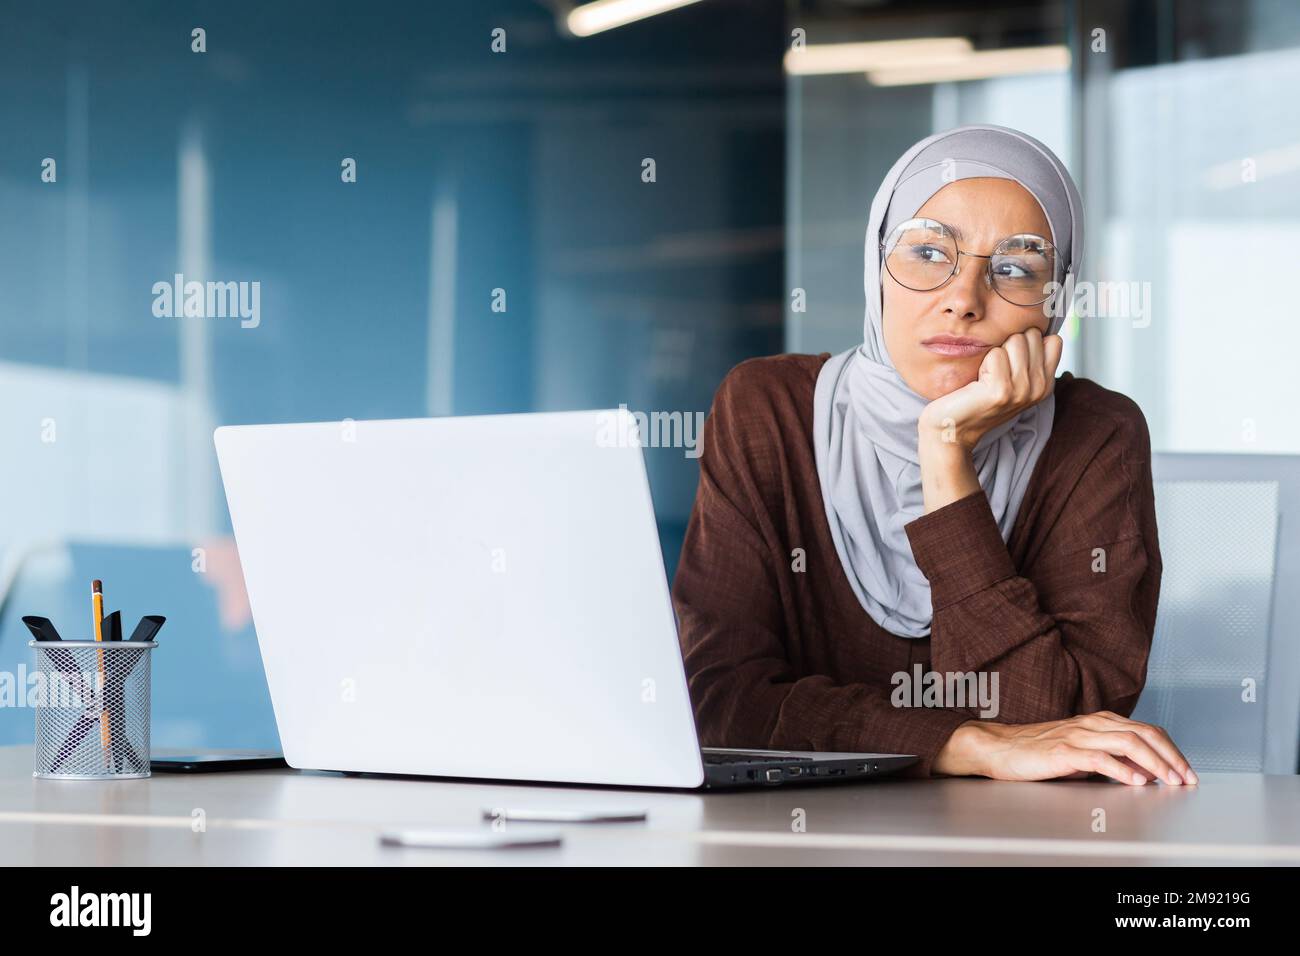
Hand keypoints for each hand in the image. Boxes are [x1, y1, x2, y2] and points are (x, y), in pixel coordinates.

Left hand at [918, 327, 1062, 451]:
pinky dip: (982, 362)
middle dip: (1009, 344)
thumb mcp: (1012, 378)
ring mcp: (1022, 391)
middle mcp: (1039, 388)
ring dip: (995, 352)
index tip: (1011, 359)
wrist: (952, 428)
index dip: (1027, 340)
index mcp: (1045, 384)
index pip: (1053, 340)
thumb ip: (1030, 356)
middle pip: (1032, 335)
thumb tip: (1037, 325)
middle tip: (994, 369)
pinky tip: (977, 382)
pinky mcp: (1002, 391)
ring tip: (986, 375)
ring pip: (1015, 341)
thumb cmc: (976, 398)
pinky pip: (995, 354)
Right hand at [935, 711, 1197, 785]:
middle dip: (1172, 757)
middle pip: (1145, 734)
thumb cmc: (1036, 751)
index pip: (1147, 730)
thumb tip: (1142, 771)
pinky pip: (1099, 758)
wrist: (998, 747)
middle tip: (1188, 778)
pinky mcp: (1063, 750)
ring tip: (1170, 781)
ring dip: (1155, 764)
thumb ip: (1110, 757)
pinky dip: (1122, 770)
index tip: (1186, 771)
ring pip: (1129, 743)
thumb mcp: (1080, 753)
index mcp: (1098, 721)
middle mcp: (1092, 723)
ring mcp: (1078, 735)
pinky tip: (1135, 782)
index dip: (1171, 750)